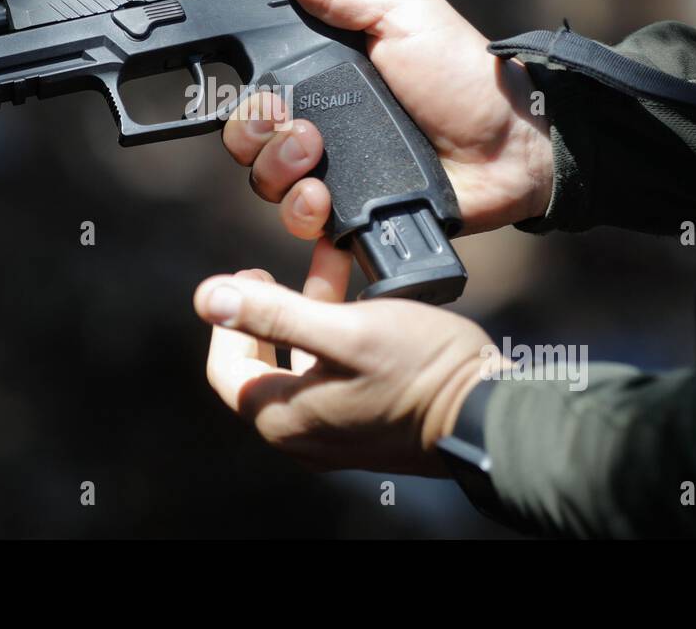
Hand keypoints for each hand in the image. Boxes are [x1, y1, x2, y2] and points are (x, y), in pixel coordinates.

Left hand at [194, 240, 498, 475]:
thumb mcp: (344, 330)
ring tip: (331, 261)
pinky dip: (335, 333)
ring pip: (300, 363)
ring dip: (309, 310)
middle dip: (271, 308)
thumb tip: (207, 297)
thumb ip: (274, 313)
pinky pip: (332, 374)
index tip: (251, 274)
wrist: (488, 413)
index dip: (230, 318)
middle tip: (278, 270)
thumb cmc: (419, 372)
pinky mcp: (365, 424)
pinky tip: (358, 298)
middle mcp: (302, 434)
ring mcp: (335, 432)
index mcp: (283, 419)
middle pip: (261, 366)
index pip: (226, 367)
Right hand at [224, 0, 552, 239]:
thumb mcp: (401, 17)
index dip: (248, 98)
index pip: (256, 91)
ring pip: (265, 184)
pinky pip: (301, 222)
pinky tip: (323, 198)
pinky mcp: (348, 214)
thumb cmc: (463, 76)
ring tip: (315, 158)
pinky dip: (302, 213)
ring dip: (277, 171)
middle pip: (247, 141)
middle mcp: (319, 126)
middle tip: (298, 129)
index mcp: (323, 78)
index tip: (267, 97)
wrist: (507, 147)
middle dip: (256, 135)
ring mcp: (332, 173)